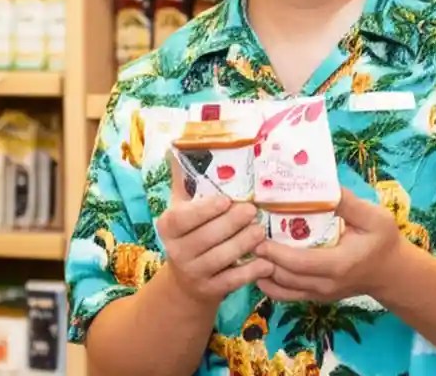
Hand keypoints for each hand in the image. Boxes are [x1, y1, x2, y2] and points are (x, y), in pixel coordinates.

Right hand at [156, 157, 273, 305]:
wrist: (186, 282)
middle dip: (232, 224)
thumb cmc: (189, 234)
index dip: (205, 210)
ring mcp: (193, 273)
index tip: (226, 200)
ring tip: (260, 231)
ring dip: (243, 244)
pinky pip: (232, 281)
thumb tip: (177, 145)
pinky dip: (251, 272)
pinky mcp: (211, 291)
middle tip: (253, 211)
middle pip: (207, 237)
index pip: (184, 218)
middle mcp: (177, 251)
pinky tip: (267, 263)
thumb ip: (183, 180)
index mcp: (168, 227)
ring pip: (221, 258)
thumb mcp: (182, 208)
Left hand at [254, 188, 403, 302]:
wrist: (392, 272)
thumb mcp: (374, 217)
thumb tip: (323, 186)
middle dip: (261, 259)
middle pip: (283, 278)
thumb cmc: (384, 241)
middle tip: (245, 235)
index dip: (274, 252)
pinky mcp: (315, 296)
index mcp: (338, 265)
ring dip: (261, 271)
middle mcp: (325, 285)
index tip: (256, 235)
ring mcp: (319, 294)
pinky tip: (260, 262)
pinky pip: (286, 294)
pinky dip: (269, 281)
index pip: (297, 264)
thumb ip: (348, 203)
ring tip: (248, 247)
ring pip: (280, 289)